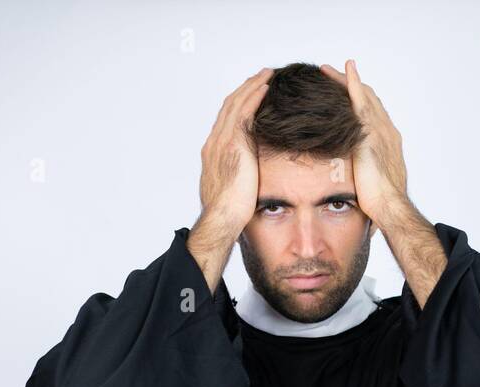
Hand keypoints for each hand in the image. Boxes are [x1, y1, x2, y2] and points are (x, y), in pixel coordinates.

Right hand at [197, 67, 273, 235]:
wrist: (221, 217)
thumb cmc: (228, 212)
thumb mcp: (231, 190)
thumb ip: (237, 177)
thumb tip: (247, 179)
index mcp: (213, 152)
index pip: (225, 121)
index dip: (238, 105)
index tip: (249, 95)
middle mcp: (215, 142)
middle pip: (229, 106)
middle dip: (244, 89)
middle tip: (260, 76)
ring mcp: (222, 141)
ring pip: (236, 103)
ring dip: (251, 86)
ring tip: (266, 75)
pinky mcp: (234, 143)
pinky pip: (244, 111)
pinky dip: (254, 96)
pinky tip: (266, 87)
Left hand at [319, 59, 408, 228]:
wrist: (388, 203)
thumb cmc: (382, 201)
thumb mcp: (372, 183)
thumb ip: (365, 173)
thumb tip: (356, 183)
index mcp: (388, 142)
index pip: (373, 115)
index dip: (360, 103)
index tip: (346, 95)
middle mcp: (386, 130)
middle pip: (368, 100)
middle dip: (351, 85)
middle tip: (332, 75)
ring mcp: (379, 128)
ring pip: (363, 95)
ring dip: (345, 79)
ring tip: (326, 70)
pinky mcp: (370, 131)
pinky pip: (360, 101)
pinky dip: (353, 82)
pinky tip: (345, 69)